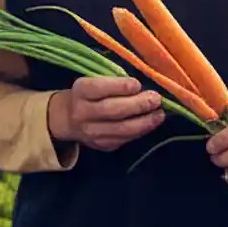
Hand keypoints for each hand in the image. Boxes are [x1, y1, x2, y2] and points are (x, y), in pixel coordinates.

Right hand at [48, 76, 164, 151]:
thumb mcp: (93, 81)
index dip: (120, 87)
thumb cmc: (89, 94)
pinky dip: (140, 131)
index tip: (137, 84)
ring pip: (121, 129)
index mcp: (80, 91)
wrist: (68, 118)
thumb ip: (113, 82)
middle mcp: (82, 113)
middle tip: (155, 99)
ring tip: (159, 114)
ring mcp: (91, 133)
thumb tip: (143, 86)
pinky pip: (124, 139)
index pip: (98, 89)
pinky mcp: (102, 145)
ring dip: (144, 122)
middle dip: (137, 105)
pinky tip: (151, 123)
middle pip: (112, 110)